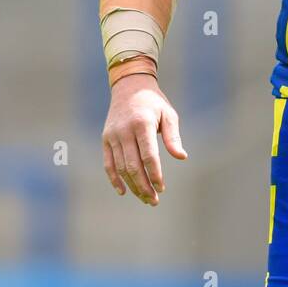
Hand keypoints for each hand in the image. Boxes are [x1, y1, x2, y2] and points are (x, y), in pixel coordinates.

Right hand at [101, 73, 187, 205]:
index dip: (155, 174)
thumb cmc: (154, 103)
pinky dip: (114, 179)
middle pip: (133, 166)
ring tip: (145, 198)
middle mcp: (125, 131)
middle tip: (154, 200)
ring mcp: (113, 136)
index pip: (148, 156)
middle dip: (143, 186)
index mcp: (142, 124)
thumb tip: (182, 157)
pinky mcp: (105, 139)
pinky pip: (108, 163)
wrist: (129, 86)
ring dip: (132, 185)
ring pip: (120, 167)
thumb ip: (173, 137)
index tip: (162, 187)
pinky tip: (124, 191)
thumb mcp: (168, 114)